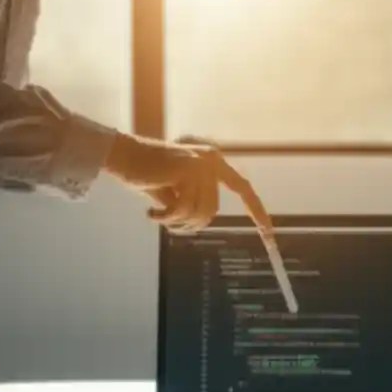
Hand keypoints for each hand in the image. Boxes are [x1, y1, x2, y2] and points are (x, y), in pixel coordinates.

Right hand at [104, 134, 274, 236]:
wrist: (122, 157)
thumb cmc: (146, 174)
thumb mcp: (176, 191)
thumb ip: (195, 200)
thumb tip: (202, 223)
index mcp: (214, 162)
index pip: (243, 188)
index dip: (256, 211)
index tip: (269, 234)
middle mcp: (212, 160)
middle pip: (212, 211)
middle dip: (190, 225)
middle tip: (169, 225)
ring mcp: (201, 163)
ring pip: (199, 213)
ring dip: (177, 223)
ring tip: (160, 217)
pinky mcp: (187, 170)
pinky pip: (183, 210)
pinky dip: (167, 219)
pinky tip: (152, 215)